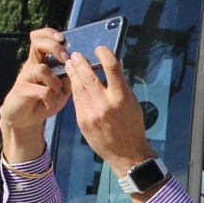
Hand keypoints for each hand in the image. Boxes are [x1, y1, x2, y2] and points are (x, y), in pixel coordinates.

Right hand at [0, 28, 74, 161]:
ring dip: (55, 82)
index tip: (62, 38)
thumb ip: (70, 76)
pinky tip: (49, 104)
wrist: (25, 118)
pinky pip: (42, 90)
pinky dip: (50, 98)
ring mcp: (24, 77)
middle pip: (37, 44)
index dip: (49, 34)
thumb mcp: (62, 88)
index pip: (40, 38)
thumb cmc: (45, 101)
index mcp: (41, 62)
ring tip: (56, 93)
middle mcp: (31, 66)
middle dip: (54, 48)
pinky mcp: (21, 90)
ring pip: (43, 69)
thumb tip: (86, 65)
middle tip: (65, 58)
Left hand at [64, 45, 155, 176]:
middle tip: (76, 55)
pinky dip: (74, 88)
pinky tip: (72, 81)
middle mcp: (105, 103)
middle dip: (81, 62)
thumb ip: (123, 85)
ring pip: (78, 86)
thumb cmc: (133, 127)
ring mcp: (91, 112)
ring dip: (73, 72)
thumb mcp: (133, 104)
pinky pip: (76, 99)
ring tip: (70, 64)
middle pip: (89, 74)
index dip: (104, 54)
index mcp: (121, 97)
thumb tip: (115, 65)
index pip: (111, 67)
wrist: (126, 154)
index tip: (100, 48)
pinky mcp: (82, 119)